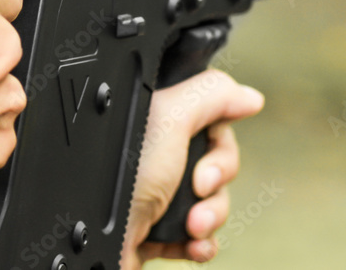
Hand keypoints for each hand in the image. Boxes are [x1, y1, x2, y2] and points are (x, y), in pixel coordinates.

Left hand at [121, 70, 264, 267]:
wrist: (97, 250)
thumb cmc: (120, 185)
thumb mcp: (169, 121)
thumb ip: (210, 96)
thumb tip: (248, 95)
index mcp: (153, 119)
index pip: (208, 113)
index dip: (218, 132)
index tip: (212, 142)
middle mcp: (155, 152)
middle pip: (216, 157)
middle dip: (217, 178)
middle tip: (199, 186)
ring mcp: (158, 193)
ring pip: (212, 197)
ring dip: (211, 214)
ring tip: (193, 226)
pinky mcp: (159, 228)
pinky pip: (201, 233)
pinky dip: (202, 240)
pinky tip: (193, 244)